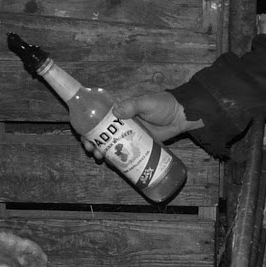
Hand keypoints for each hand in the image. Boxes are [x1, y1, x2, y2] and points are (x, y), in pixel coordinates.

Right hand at [83, 91, 203, 160]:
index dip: (88, 126)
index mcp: (119, 109)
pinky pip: (124, 153)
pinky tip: (112, 164)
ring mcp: (129, 135)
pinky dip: (117, 159)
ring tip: (100, 158)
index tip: (84, 135)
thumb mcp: (147, 102)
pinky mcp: (138, 145)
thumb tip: (115, 111)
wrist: (181, 116)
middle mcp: (121, 122)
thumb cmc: (163, 104)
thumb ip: (133, 105)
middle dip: (92, 142)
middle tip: (91, 151)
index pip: (98, 116)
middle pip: (101, 133)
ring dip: (102, 152)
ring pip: (111, 144)